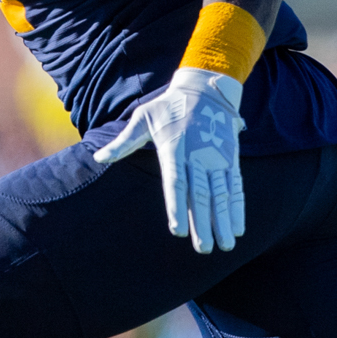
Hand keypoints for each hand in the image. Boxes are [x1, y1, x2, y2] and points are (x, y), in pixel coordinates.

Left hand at [94, 67, 246, 252]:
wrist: (205, 89)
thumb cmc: (167, 107)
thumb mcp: (143, 118)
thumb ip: (123, 142)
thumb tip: (98, 157)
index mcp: (175, 148)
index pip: (176, 182)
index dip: (177, 206)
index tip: (177, 230)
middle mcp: (199, 156)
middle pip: (201, 194)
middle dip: (203, 223)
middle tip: (204, 249)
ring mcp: (218, 158)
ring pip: (221, 194)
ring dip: (224, 221)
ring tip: (225, 245)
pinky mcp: (231, 159)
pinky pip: (235, 186)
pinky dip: (238, 208)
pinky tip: (238, 228)